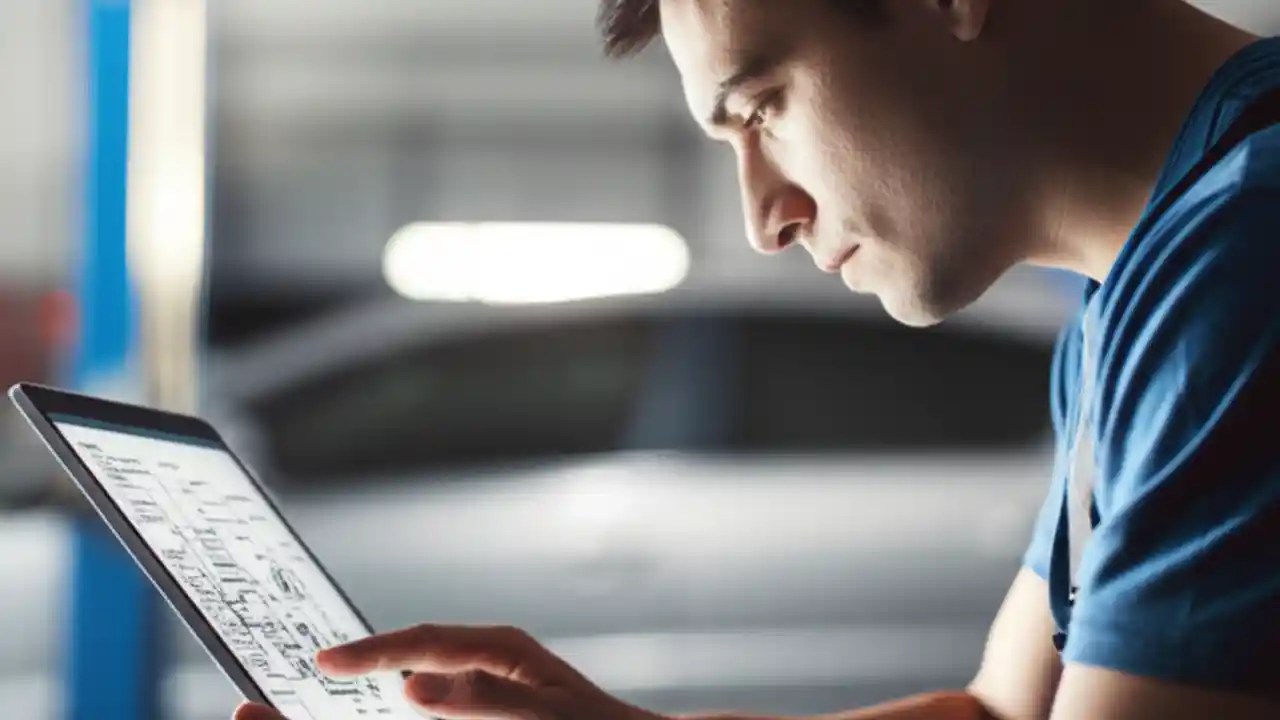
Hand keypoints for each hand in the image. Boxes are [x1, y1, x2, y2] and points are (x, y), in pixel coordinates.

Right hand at [232, 624, 670, 719]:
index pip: (421, 643)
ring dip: (360, 696)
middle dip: (348, 672)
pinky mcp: (479, 709)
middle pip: (403, 660)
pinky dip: (392, 706)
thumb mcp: (541, 713)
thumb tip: (411, 687)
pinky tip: (369, 707)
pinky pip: (427, 703)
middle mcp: (484, 662)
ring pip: (408, 686)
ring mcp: (481, 686)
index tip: (324, 664)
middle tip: (276, 690)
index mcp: (497, 649)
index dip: (370, 652)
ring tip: (297, 705)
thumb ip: (480, 699)